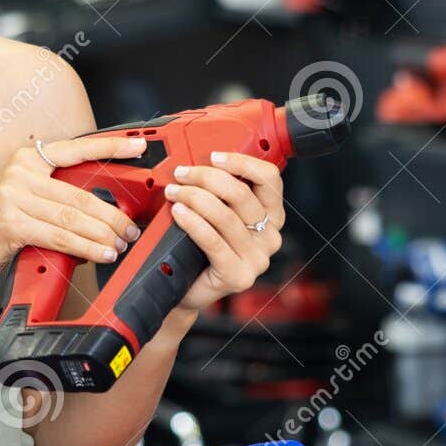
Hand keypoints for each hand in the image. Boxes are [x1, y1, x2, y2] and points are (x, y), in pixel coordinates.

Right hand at [0, 133, 145, 291]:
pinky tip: (101, 253)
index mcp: (27, 159)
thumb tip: (101, 207)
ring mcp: (14, 196)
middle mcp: (21, 173)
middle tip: (131, 228)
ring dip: (103, 234)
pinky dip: (85, 248)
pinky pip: (60, 237)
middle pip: (81, 194)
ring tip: (121, 244)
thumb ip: (55, 195)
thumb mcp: (23, 198)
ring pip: (74, 217)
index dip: (110, 148)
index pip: (76, 150)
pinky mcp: (12, 223)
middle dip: (112, 214)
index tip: (138, 147)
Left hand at [162, 150, 286, 312]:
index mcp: (272, 216)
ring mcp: (257, 259)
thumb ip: (219, 190)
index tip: (214, 156)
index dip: (242, 162)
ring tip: (174, 192)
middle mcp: (270, 237)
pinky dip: (193, 222)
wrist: (186, 289)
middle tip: (182, 173)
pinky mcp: (238, 276)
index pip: (269, 179)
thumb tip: (198, 159)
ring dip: (194, 198)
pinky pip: (213, 241)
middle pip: (242, 194)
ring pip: (226, 216)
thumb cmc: (199, 248)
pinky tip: (178, 212)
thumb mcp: (215, 213)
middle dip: (207, 177)